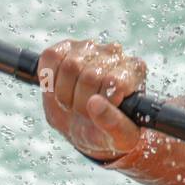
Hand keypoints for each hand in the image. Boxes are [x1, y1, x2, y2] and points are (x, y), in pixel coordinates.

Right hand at [38, 39, 146, 162]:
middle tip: (82, 112)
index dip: (96, 104)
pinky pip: (50, 57)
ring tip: (72, 101)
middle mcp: (116, 54)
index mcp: (135, 72)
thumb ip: (113, 124)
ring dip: (64, 92)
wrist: (87, 127)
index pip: (111, 81)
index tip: (96, 115)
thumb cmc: (109, 131)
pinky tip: (58, 87)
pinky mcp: (66, 47)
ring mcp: (91, 48)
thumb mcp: (120, 137)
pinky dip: (49, 77)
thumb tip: (95, 103)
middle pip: (89, 75)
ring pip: (69, 66)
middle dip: (80, 102)